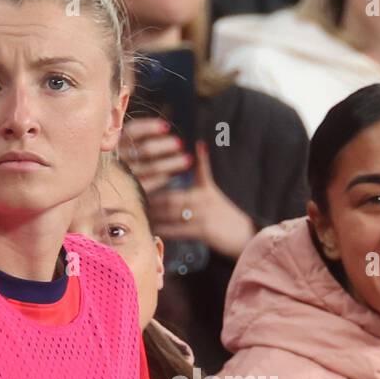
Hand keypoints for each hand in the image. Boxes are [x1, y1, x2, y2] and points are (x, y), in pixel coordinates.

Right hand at [120, 115, 192, 193]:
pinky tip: (171, 175)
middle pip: (146, 149)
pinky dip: (162, 178)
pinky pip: (149, 183)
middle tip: (180, 143)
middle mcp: (116, 157)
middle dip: (165, 145)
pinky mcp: (128, 190)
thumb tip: (165, 128)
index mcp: (113, 142)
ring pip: (152, 167)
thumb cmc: (118, 158)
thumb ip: (137, 136)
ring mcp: (122, 175)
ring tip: (187, 159)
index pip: (133, 131)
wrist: (99, 188)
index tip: (167, 127)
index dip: (150, 127)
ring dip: (172, 163)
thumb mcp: (121, 143)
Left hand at [147, 142, 256, 257]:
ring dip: (154, 216)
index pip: (175, 185)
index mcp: (204, 188)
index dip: (157, 184)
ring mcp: (202, 216)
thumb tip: (199, 144)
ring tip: (140, 215)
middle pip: (170, 199)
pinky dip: (164, 230)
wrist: (244, 234)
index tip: (141, 182)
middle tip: (135, 201)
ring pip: (171, 215)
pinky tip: (153, 231)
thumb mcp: (214, 189)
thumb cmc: (226, 213)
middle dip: (152, 201)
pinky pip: (177, 231)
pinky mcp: (202, 232)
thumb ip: (202, 169)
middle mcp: (202, 201)